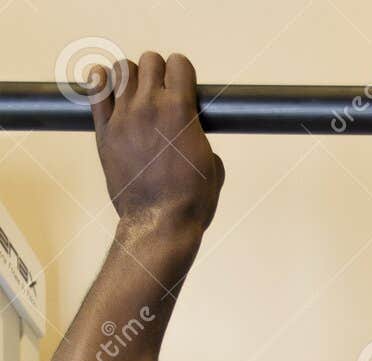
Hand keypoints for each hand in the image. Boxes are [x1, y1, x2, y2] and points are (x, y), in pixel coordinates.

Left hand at [89, 52, 223, 231]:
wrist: (161, 225)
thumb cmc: (191, 202)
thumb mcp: (213, 167)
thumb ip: (202, 140)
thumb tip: (196, 139)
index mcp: (180, 110)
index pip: (178, 62)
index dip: (182, 74)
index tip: (183, 89)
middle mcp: (150, 106)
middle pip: (149, 60)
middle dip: (158, 73)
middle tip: (160, 95)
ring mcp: (124, 117)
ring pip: (121, 70)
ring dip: (131, 78)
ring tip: (136, 97)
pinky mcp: (105, 132)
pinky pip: (95, 90)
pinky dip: (101, 84)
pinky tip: (108, 91)